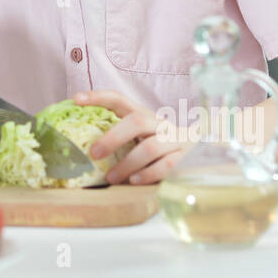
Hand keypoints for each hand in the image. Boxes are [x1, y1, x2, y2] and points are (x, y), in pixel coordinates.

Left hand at [74, 90, 195, 184]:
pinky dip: (148, 174)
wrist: (201, 152)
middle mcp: (159, 123)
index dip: (98, 96)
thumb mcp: (138, 136)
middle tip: (93, 153)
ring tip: (111, 177)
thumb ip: (117, 138)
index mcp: (143, 114)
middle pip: (137, 121)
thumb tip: (79, 150)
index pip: (119, 99)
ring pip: (151, 147)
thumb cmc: (158, 146)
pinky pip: (167, 165)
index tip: (76, 99)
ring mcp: (174, 140)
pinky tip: (134, 181)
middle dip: (113, 137)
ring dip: (128, 163)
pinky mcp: (185, 158)